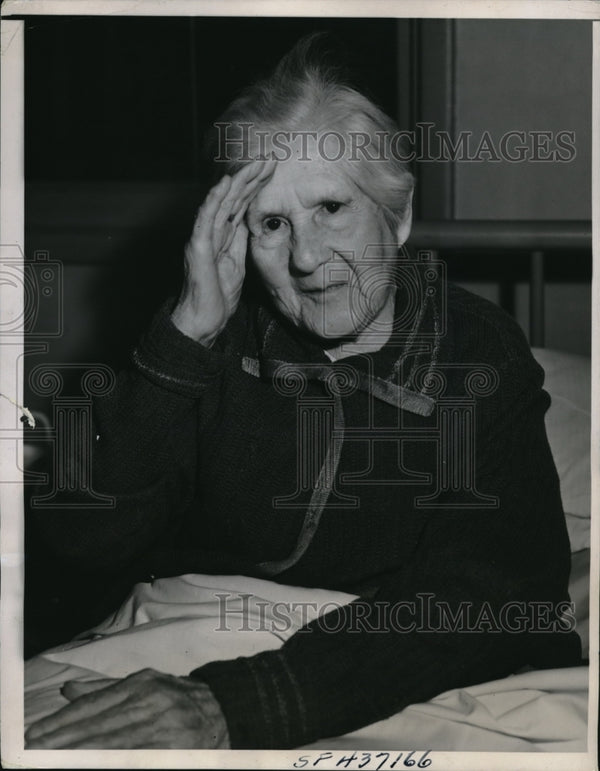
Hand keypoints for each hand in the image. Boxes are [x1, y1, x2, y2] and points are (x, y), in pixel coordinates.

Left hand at [25, 668, 229, 748]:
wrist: (226, 710)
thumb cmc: (179, 698)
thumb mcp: (145, 684)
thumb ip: (105, 690)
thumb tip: (68, 691)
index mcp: (142, 683)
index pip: (93, 704)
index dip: (62, 721)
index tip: (37, 735)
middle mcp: (152, 701)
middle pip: (98, 726)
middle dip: (63, 742)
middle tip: (35, 752)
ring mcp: (164, 727)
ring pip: (112, 745)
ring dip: (80, 754)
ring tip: (53, 760)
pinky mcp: (173, 750)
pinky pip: (135, 758)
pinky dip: (110, 762)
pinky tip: (90, 764)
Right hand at [171, 158, 275, 345]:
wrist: (204, 320)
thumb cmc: (217, 295)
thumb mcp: (237, 264)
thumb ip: (240, 242)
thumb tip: (249, 223)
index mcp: (222, 235)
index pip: (240, 204)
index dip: (255, 186)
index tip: (273, 170)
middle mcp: (211, 231)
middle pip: (233, 198)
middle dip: (251, 178)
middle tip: (269, 159)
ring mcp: (203, 237)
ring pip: (220, 203)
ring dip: (237, 182)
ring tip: (253, 165)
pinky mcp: (197, 247)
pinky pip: (205, 219)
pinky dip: (214, 200)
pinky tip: (224, 184)